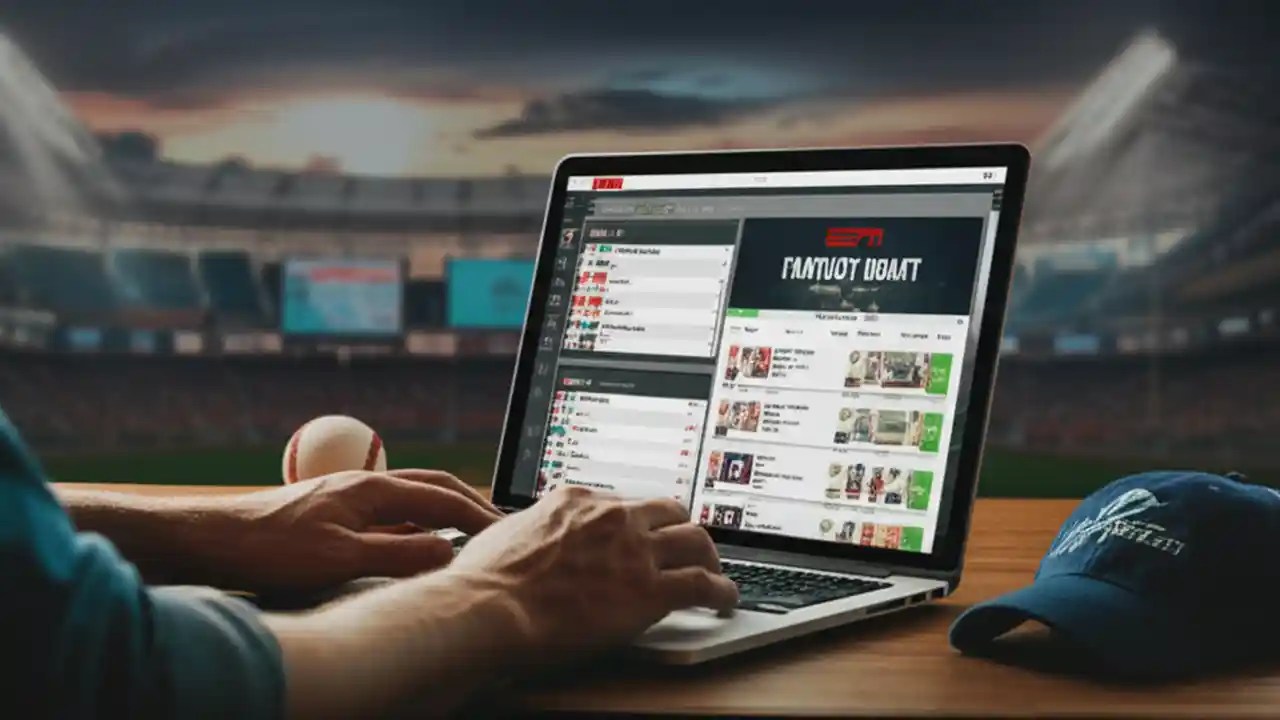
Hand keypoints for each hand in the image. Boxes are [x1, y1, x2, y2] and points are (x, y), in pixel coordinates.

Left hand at [211, 469, 500, 591]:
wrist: (211, 539)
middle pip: (433, 486)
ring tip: (467, 535)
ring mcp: (347, 496)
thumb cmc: (270, 548)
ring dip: (444, 513)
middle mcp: (364, 485)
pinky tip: (415, 546)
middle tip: (498, 527)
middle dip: (470, 504)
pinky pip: (389, 514)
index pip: (443, 499)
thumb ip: (397, 555)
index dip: (479, 517)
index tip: (507, 535)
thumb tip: (447, 551)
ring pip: (411, 499)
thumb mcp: (339, 559)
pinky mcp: (332, 512)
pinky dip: (415, 525)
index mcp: (372, 489)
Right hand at [449, 486, 737, 657]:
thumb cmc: (484, 580)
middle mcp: (613, 516)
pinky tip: (725, 600)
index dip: (638, 521)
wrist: (488, 608)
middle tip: (687, 546)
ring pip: (695, 541)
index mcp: (578, 499)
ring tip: (714, 573)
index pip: (624, 502)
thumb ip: (531, 529)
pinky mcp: (649, 590)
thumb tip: (525, 535)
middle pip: (669, 511)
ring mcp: (634, 550)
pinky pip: (702, 584)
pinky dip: (722, 591)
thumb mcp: (506, 532)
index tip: (643, 533)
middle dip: (680, 528)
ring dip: (709, 557)